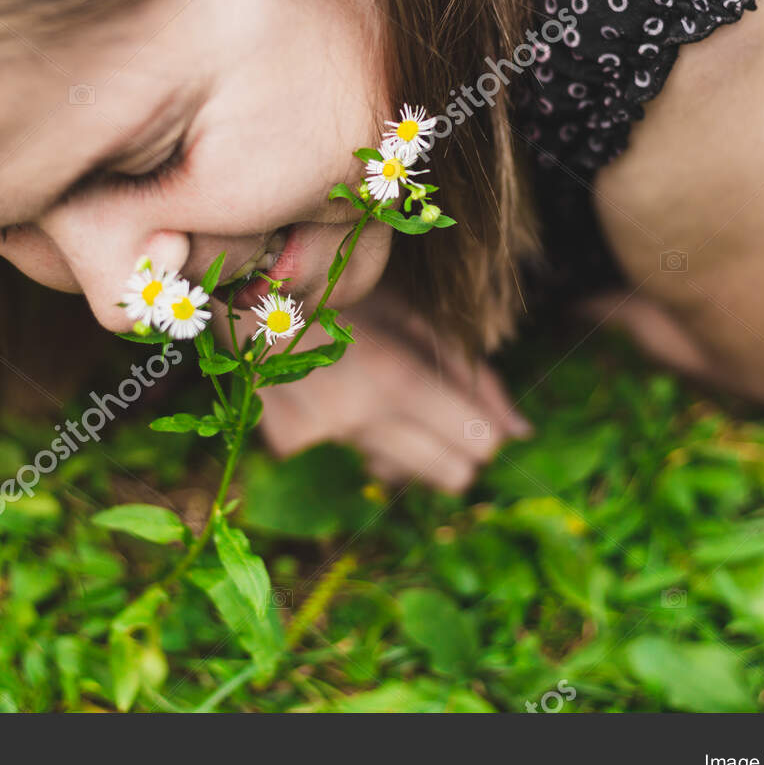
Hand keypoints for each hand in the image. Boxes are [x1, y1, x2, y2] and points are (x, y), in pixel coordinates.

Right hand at [255, 289, 530, 492]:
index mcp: (394, 377)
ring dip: (409, 445)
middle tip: (443, 412)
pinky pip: (355, 462)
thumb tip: (521, 432)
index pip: (479, 443)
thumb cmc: (340, 288)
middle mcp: (356, 420)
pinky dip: (363, 439)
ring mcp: (319, 440)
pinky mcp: (289, 448)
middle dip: (459, 449)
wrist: (241, 288)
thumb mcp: (415, 315)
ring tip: (383, 394)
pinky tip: (344, 396)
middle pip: (451, 476)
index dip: (487, 429)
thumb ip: (472, 375)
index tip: (477, 412)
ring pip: (403, 476)